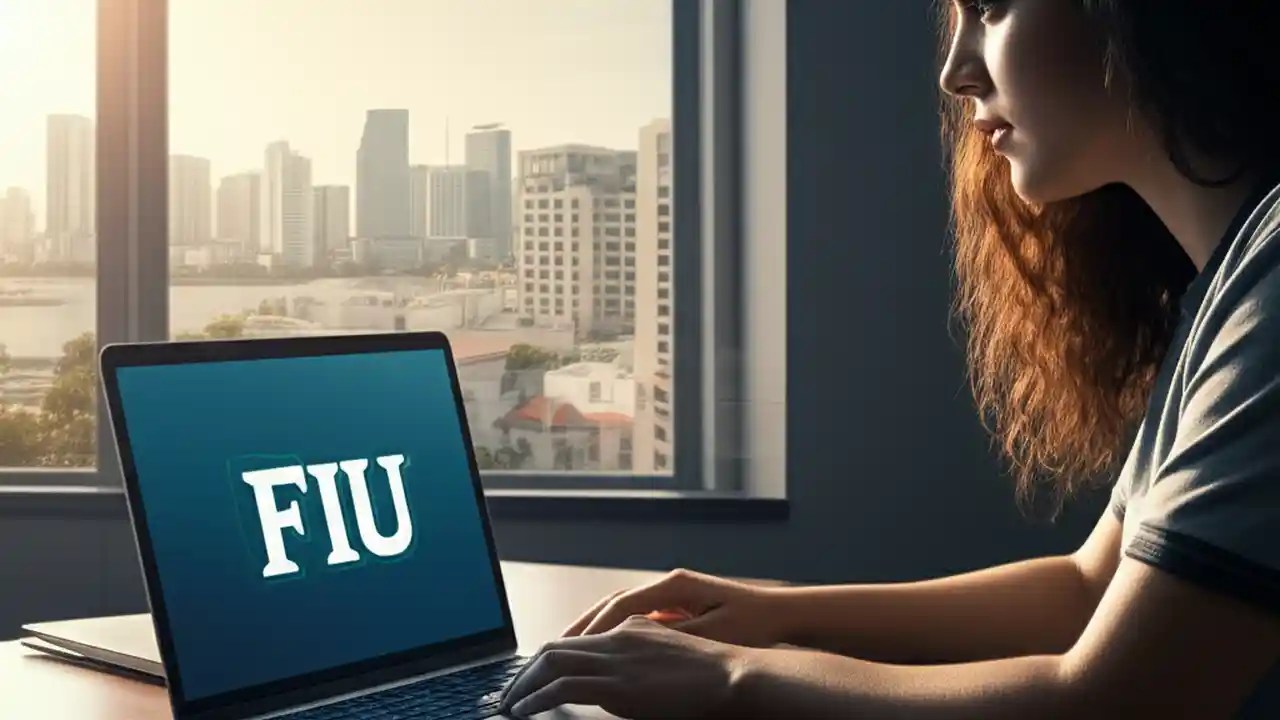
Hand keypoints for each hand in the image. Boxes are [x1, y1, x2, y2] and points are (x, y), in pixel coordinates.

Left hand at [499, 615, 749, 717]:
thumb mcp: (675, 657)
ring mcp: (616, 657)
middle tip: (510, 692)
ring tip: (510, 704)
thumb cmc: (714, 675)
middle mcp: (618, 636)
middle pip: (557, 647)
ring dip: (524, 684)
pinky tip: (525, 711)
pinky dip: (536, 697)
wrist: (732, 676)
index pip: (578, 640)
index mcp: (632, 628)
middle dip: (527, 671)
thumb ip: (646, 661)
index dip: (549, 658)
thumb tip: (625, 683)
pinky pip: (563, 686)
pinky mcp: (616, 682)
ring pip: (552, 662)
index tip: (532, 677)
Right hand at [562, 568, 786, 647]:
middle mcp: (669, 583)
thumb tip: (634, 646)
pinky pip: (638, 617)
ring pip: (623, 609)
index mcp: (674, 585)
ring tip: (569, 649)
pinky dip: (617, 632)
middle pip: (614, 602)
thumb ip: (674, 638)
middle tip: (554, 647)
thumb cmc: (754, 624)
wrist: (782, 613)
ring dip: (597, 628)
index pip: (622, 605)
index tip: (570, 648)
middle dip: (584, 625)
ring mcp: (672, 593)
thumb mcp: (713, 634)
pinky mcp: (678, 605)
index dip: (594, 628)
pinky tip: (604, 651)